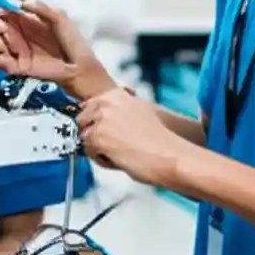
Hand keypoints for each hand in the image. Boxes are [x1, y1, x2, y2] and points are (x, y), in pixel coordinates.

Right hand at [0, 0, 114, 100]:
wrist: (79, 66)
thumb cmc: (71, 40)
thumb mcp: (59, 18)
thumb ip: (42, 8)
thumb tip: (22, 3)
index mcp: (20, 20)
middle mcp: (13, 34)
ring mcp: (13, 51)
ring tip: (3, 40)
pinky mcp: (15, 67)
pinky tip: (5, 54)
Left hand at [77, 87, 194, 186]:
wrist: (173, 156)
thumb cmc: (161, 141)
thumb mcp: (140, 114)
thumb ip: (119, 112)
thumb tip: (100, 119)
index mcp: (116, 94)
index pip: (89, 106)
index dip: (97, 123)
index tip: (111, 134)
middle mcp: (106, 102)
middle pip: (82, 121)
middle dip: (94, 134)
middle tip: (119, 146)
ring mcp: (100, 118)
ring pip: (85, 137)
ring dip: (99, 148)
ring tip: (123, 153)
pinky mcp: (97, 136)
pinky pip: (88, 152)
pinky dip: (103, 159)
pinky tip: (122, 159)